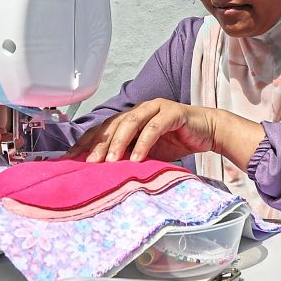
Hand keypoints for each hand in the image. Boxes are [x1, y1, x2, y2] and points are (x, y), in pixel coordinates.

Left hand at [67, 99, 221, 163]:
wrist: (209, 132)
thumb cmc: (178, 141)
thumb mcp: (148, 151)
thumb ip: (129, 155)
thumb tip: (103, 172)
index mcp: (131, 117)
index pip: (103, 128)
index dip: (86, 142)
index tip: (71, 159)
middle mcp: (140, 109)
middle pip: (113, 124)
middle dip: (99, 144)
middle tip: (89, 163)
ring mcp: (156, 108)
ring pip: (131, 122)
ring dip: (118, 142)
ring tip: (109, 161)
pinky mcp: (173, 113)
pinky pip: (154, 127)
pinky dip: (143, 143)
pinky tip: (136, 158)